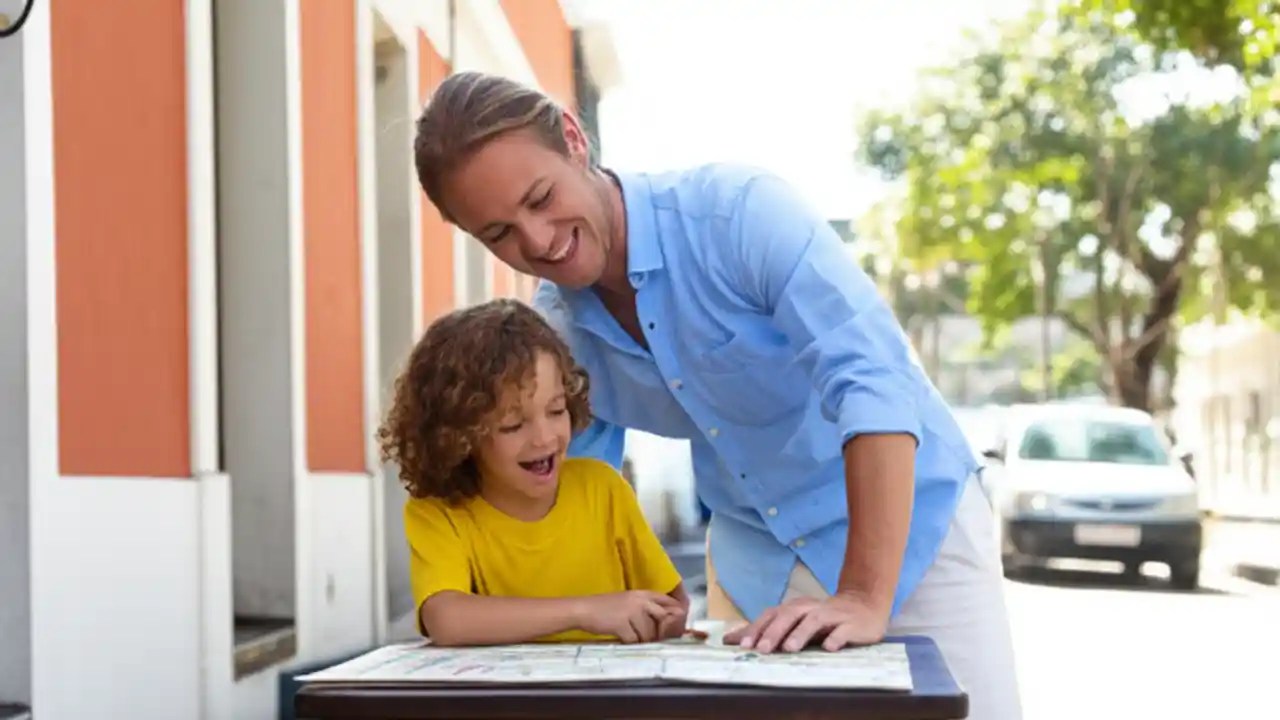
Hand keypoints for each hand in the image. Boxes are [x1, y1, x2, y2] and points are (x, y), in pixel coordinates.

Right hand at [576, 591, 684, 643]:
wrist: (584, 609)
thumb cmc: (605, 607)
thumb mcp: (628, 601)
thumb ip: (645, 608)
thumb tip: (665, 622)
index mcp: (642, 593)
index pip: (668, 601)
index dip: (675, 613)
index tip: (676, 625)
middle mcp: (639, 601)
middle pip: (663, 618)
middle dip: (661, 632)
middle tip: (655, 639)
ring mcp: (631, 612)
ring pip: (649, 633)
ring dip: (644, 640)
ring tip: (635, 639)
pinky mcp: (622, 624)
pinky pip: (634, 640)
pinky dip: (631, 644)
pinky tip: (624, 641)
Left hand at [722, 593, 888, 652]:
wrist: (863, 605)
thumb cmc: (822, 618)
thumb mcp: (794, 621)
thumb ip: (766, 629)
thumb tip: (731, 639)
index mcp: (795, 608)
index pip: (772, 615)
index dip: (757, 628)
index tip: (742, 645)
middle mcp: (811, 608)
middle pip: (789, 615)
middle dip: (774, 632)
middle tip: (762, 650)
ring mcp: (832, 615)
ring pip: (814, 621)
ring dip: (801, 633)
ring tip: (789, 648)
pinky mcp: (852, 624)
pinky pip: (843, 630)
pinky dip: (836, 638)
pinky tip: (829, 647)